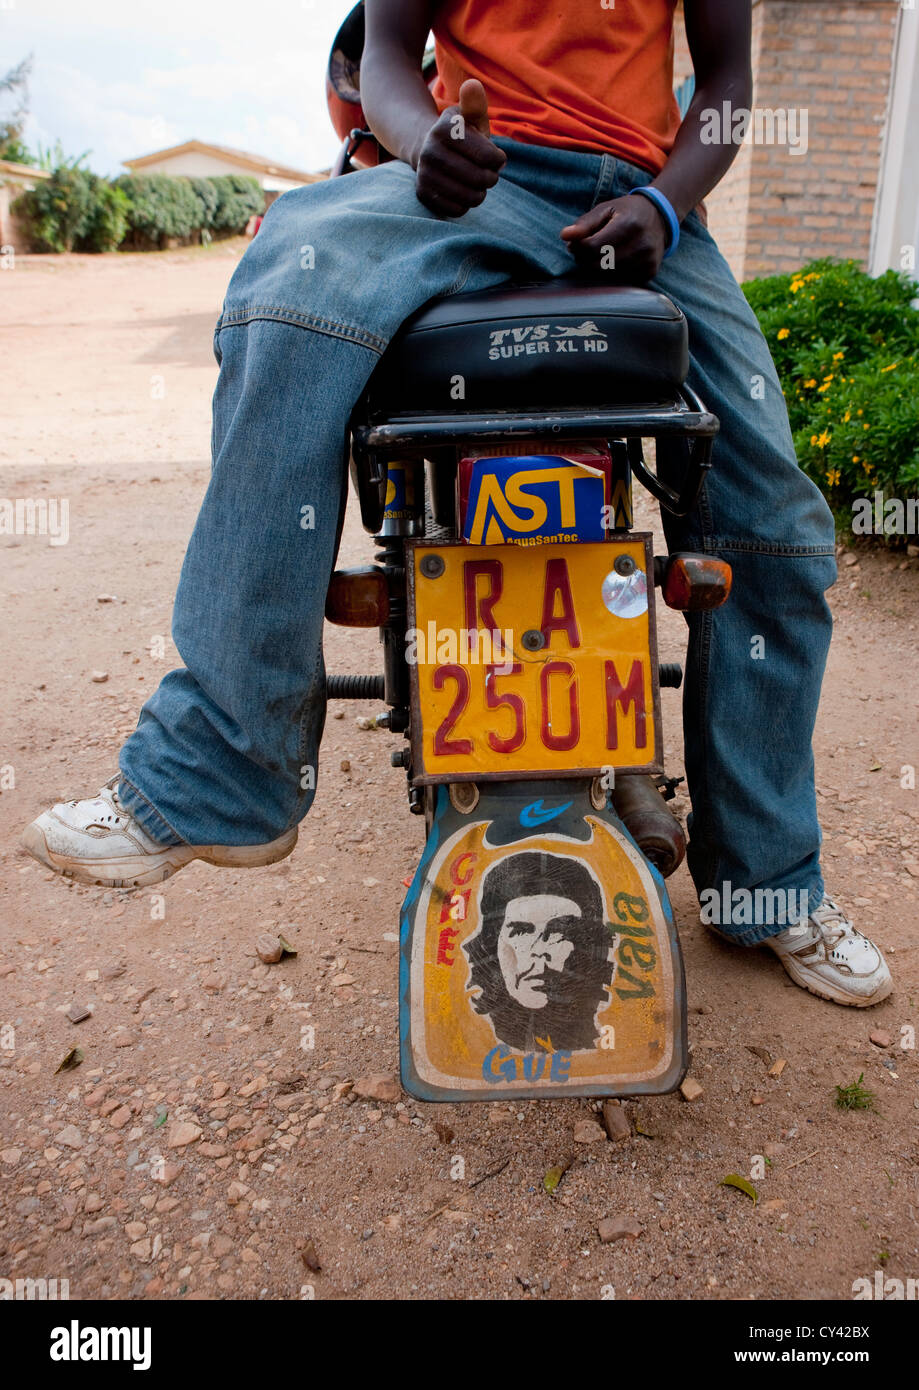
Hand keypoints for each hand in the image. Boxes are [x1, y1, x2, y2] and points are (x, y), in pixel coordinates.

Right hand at [415, 79, 506, 217]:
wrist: (429, 149)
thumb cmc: (462, 134)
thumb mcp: (470, 116)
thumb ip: (476, 104)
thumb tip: (472, 85)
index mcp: (444, 128)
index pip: (489, 157)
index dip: (498, 160)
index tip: (496, 156)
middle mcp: (429, 151)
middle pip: (480, 179)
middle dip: (491, 178)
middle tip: (488, 173)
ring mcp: (424, 174)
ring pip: (470, 197)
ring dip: (480, 193)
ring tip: (476, 183)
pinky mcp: (423, 194)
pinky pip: (457, 210)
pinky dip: (465, 204)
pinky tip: (463, 192)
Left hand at [560, 194, 668, 283]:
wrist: (660, 217)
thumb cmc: (627, 212)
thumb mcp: (606, 209)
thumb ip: (584, 224)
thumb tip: (564, 236)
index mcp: (629, 224)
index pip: (593, 247)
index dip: (578, 248)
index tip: (574, 244)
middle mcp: (641, 244)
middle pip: (599, 265)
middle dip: (585, 260)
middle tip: (585, 251)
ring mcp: (647, 260)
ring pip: (608, 275)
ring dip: (597, 267)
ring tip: (600, 254)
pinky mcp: (649, 272)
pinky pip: (620, 281)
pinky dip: (612, 273)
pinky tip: (615, 261)